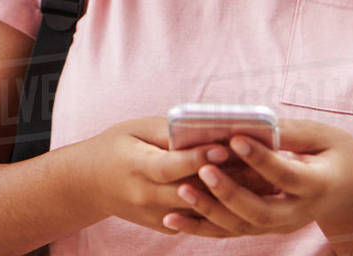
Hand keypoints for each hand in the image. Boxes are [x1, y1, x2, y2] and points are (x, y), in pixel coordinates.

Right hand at [74, 116, 268, 233]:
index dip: (198, 157)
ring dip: (232, 197)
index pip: (171, 166)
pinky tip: (247, 196)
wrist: (89, 184)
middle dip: (228, 179)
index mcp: (136, 167)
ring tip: (264, 183)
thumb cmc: (115, 146)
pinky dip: (221, 208)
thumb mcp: (135, 129)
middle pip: (192, 191)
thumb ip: (167, 130)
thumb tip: (204, 127)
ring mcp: (156, 216)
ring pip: (201, 210)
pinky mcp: (165, 226)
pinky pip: (198, 219)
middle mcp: (146, 196)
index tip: (225, 146)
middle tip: (261, 166)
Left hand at [160, 117, 352, 237]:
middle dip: (230, 193)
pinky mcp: (262, 228)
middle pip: (261, 212)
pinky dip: (200, 227)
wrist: (351, 194)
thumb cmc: (335, 155)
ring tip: (181, 190)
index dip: (261, 159)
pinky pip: (229, 232)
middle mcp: (297, 213)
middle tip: (203, 170)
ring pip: (240, 227)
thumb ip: (292, 132)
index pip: (286, 175)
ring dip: (209, 211)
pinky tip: (171, 219)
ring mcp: (279, 225)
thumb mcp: (325, 137)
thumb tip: (255, 122)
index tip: (235, 138)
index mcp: (317, 185)